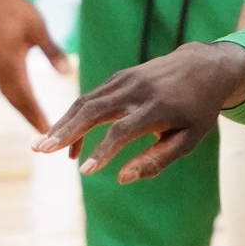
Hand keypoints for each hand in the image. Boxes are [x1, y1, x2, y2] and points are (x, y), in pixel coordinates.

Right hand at [0, 0, 69, 133]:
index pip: (24, 95)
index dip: (35, 114)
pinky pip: (6, 86)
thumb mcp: (40, 29)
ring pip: (9, 95)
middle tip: (45, 137)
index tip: (47, 129)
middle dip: (29, 118)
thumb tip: (68, 74)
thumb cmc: (20, 11)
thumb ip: (53, 52)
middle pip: (15, 100)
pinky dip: (16, 99)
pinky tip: (26, 104)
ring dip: (22, 110)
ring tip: (37, 125)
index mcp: (10, 62)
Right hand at [32, 41, 244, 183]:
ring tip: (41, 147)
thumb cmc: (198, 110)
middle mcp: (138, 90)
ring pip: (86, 101)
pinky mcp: (119, 77)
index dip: (103, 151)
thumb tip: (122, 178)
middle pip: (95, 110)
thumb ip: (157, 159)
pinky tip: (65, 139)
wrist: (204, 66)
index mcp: (159, 107)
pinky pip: (91, 97)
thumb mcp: (189, 138)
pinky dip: (74, 117)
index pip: (124, 130)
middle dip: (66, 131)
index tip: (84, 171)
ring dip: (62, 124)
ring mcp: (126, 80)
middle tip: (40, 151)